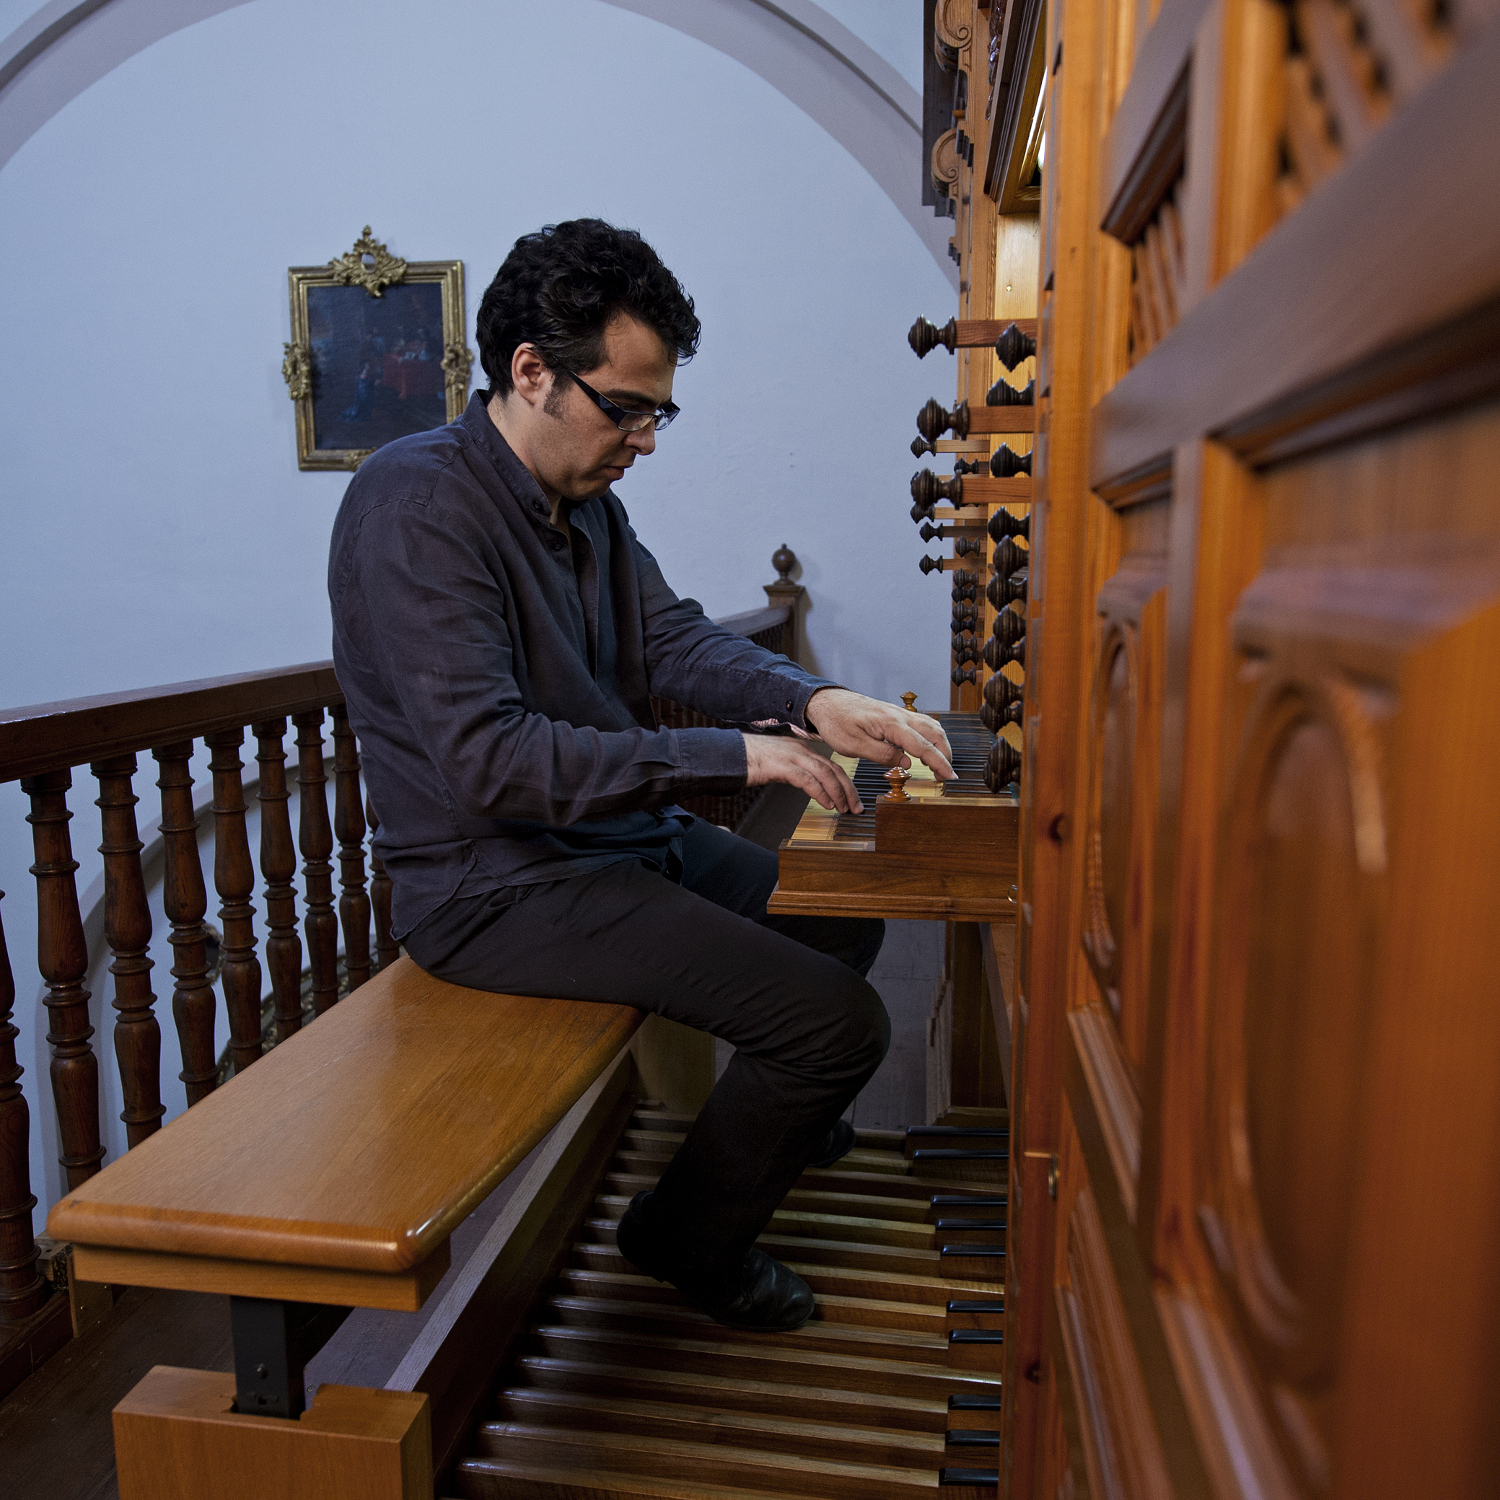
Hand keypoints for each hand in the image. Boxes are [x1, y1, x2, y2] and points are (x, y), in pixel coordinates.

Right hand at [743, 733, 863, 813]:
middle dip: (848, 789)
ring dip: (838, 793)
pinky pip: (808, 780)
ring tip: (844, 808)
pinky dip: (821, 793)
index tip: (853, 798)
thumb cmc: (751, 760)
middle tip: (856, 806)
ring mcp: (792, 757)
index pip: (831, 765)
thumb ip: (796, 771)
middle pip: (834, 769)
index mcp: (802, 749)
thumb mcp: (780, 764)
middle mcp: (801, 750)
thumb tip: (810, 785)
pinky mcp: (782, 766)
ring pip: (825, 774)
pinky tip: (826, 804)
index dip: (845, 783)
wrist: (730, 754)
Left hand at [804, 688, 954, 779]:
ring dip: (940, 745)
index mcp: (891, 723)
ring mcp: (899, 713)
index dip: (939, 763)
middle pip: (935, 734)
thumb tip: (907, 763)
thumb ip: (882, 755)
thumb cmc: (836, 722)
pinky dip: (931, 737)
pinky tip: (927, 749)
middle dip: (945, 755)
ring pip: (931, 727)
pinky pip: (922, 723)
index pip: (923, 746)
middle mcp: (900, 715)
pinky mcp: (895, 715)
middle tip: (946, 776)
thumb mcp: (854, 745)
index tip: (949, 777)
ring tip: (939, 766)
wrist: (827, 702)